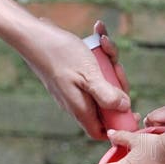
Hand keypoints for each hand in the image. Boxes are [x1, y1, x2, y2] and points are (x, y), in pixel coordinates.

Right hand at [23, 20, 132, 139]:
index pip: (101, 131)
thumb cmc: (60, 54)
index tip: (132, 111)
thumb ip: (107, 95)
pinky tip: (98, 32)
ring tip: (103, 41)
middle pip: (107, 103)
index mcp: (80, 107)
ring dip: (109, 60)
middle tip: (115, 65)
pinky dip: (99, 50)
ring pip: (102, 80)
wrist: (32, 34)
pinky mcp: (73, 71)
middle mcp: (77, 100)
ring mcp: (75, 85)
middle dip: (117, 83)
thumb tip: (125, 107)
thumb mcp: (89, 75)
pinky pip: (93, 65)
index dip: (118, 125)